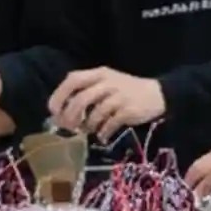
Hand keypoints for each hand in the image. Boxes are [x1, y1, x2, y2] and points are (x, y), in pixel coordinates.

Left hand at [48, 67, 164, 140]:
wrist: (158, 93)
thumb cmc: (127, 90)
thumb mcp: (106, 83)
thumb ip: (87, 91)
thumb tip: (64, 111)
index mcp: (99, 74)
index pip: (73, 79)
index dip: (59, 95)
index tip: (53, 110)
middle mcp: (108, 82)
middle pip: (81, 98)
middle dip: (71, 115)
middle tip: (69, 127)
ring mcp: (119, 96)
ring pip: (95, 113)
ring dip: (88, 126)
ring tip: (88, 131)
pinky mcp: (129, 110)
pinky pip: (109, 124)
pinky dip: (103, 132)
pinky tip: (102, 136)